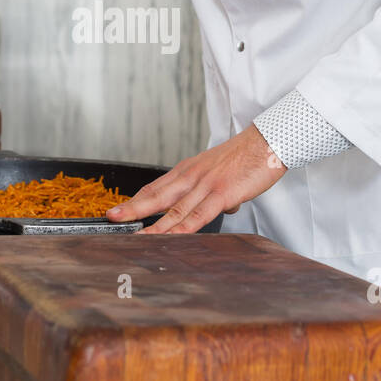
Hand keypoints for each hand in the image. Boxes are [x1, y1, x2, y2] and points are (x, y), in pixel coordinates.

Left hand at [107, 125, 286, 234]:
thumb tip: (217, 209)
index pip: (156, 187)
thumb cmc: (247, 157)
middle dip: (132, 208)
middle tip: (112, 218)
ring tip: (136, 236)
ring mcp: (206, 185)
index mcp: (189, 170)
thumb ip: (214, 192)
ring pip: (174, 209)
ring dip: (153, 224)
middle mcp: (192, 176)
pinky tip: (171, 238)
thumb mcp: (222, 173)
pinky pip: (198, 215)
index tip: (120, 210)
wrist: (268, 142)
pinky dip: (182, 228)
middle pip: (156, 195)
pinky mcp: (222, 193)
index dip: (137, 200)